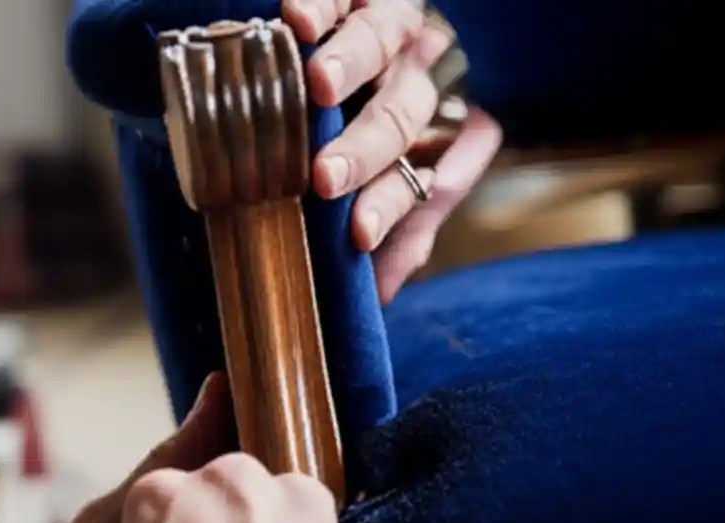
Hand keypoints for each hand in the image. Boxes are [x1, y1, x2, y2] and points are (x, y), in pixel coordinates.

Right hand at [282, 0, 502, 302]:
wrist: (349, 51)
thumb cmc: (361, 133)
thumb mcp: (391, 182)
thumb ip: (395, 228)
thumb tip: (382, 292)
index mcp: (428, 134)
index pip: (415, 176)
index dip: (389, 206)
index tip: (358, 236)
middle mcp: (416, 77)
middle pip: (399, 113)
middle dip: (364, 149)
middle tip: (326, 177)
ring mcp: (391, 26)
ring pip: (380, 41)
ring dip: (350, 66)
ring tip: (317, 86)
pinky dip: (321, 5)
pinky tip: (296, 21)